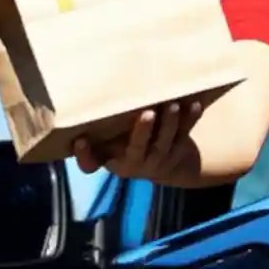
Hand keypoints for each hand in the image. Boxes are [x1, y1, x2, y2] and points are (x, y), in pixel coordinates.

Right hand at [72, 100, 202, 180]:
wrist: (159, 163)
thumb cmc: (124, 147)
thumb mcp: (106, 149)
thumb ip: (91, 145)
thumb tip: (75, 135)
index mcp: (115, 162)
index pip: (95, 162)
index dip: (86, 155)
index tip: (80, 141)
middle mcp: (138, 164)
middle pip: (139, 148)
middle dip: (142, 131)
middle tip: (147, 112)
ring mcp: (161, 158)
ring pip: (166, 142)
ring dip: (170, 123)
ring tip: (171, 105)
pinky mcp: (179, 150)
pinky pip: (185, 135)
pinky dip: (190, 120)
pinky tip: (194, 104)